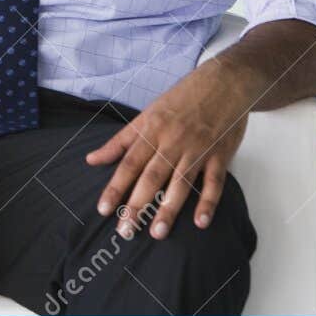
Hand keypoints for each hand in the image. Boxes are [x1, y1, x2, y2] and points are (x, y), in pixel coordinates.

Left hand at [86, 60, 254, 240]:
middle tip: (125, 231)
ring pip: (180, 183)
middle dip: (137, 205)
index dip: (114, 187)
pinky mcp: (220, 155)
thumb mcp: (146, 114)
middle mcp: (172, 142)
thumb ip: (120, 141)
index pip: (127, 163)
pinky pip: (214, 183)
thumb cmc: (182, 97)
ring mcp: (197, 149)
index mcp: (151, 130)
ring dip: (168, 209)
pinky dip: (208, 202)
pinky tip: (200, 222)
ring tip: (157, 233)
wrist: (224, 82)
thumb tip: (91, 160)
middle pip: (151, 177)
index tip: (103, 209)